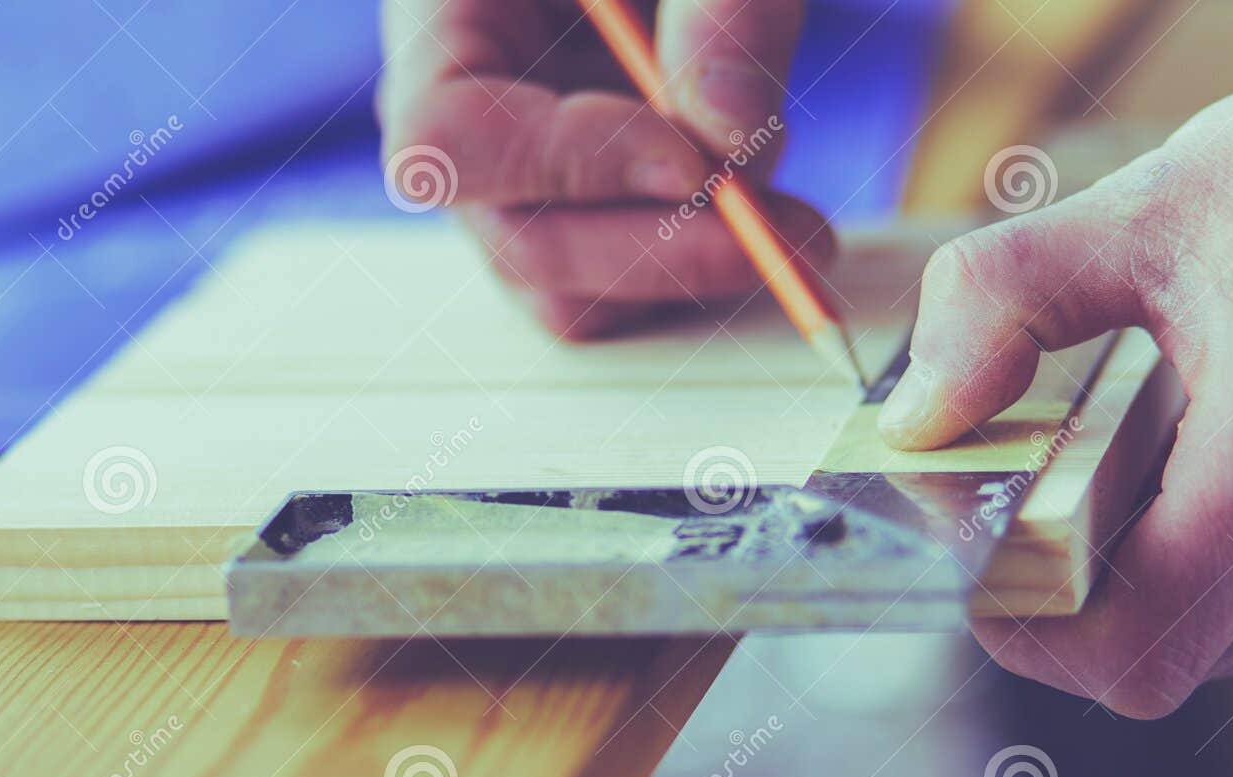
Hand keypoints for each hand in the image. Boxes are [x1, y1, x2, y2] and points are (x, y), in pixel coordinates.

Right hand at [378, 0, 826, 337]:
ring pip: (574, 292)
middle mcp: (463, 113)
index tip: (689, 162)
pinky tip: (762, 206)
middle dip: (664, 254)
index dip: (565, 168)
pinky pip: (625, 287)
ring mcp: (521, 175)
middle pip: (522, 246)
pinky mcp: (583, 209)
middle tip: (792, 241)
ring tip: (784, 205)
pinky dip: (701, 267)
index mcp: (440, 15)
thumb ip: (719, 0)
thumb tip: (732, 142)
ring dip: (690, 270)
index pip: (447, 141)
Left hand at [876, 14, 1232, 718]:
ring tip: (1115, 469)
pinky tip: (1190, 465)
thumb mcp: (1147, 210)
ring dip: (1142, 579)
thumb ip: (1003, 304)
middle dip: (1071, 600)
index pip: (1134, 652)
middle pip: (1165, 655)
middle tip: (1024, 509)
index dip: (1031, 638)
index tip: (980, 569)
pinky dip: (1208, 557)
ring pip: (1222, 636)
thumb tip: (915, 419)